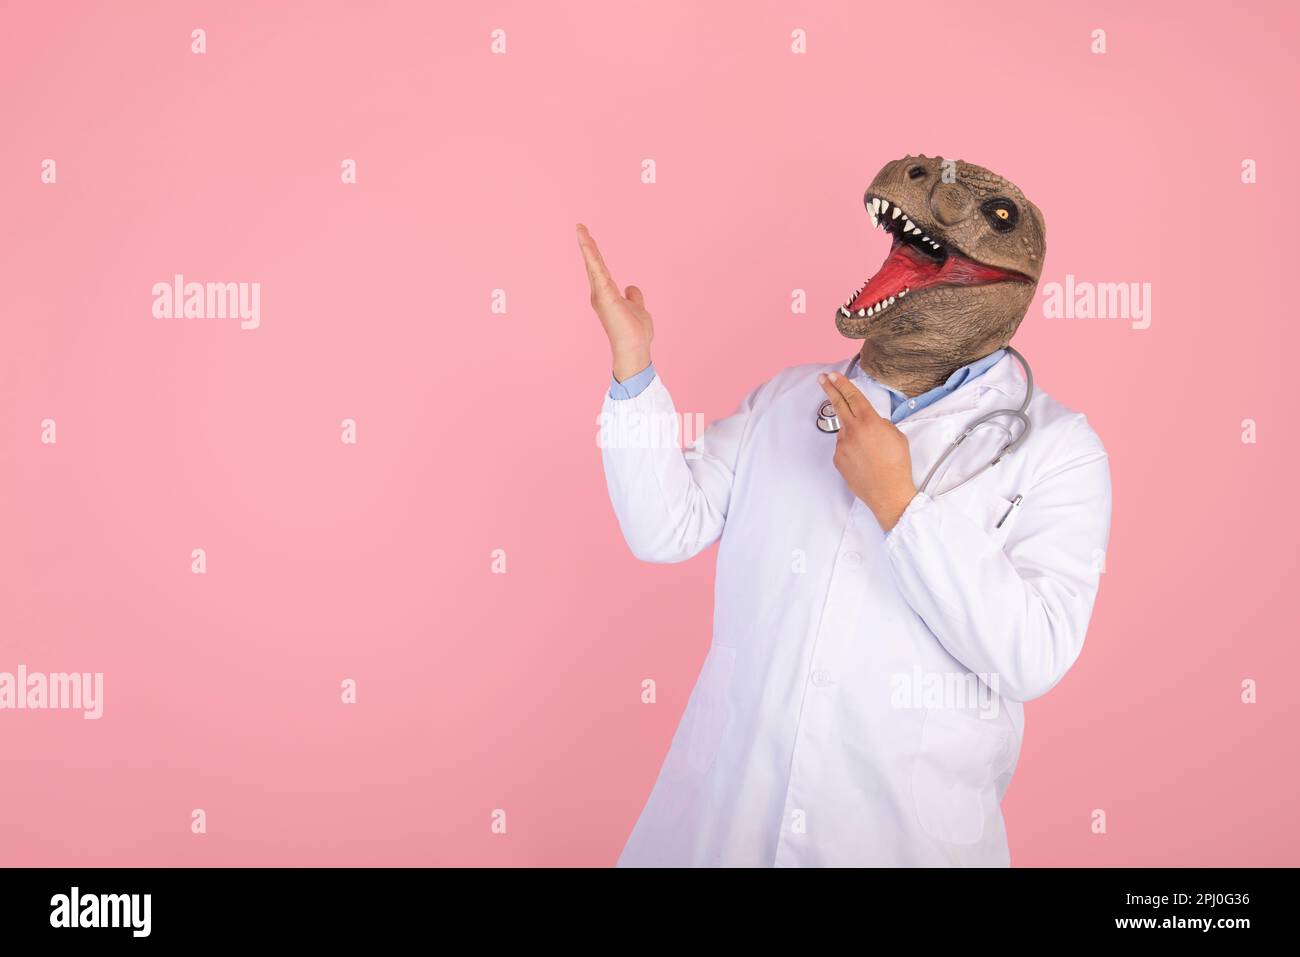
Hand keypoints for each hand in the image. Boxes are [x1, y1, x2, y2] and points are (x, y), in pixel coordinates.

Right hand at [576, 224, 652, 380]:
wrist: (635, 347)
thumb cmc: (635, 332)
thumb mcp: (637, 307)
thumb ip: (633, 296)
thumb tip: (630, 286)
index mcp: (606, 295)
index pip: (599, 270)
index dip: (593, 254)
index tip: (587, 237)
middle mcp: (600, 294)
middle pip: (592, 265)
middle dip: (586, 245)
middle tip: (580, 227)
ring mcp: (601, 295)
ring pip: (593, 266)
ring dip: (587, 247)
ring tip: (581, 230)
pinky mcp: (606, 297)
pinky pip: (598, 273)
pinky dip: (593, 258)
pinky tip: (588, 245)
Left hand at [818, 370, 917, 530]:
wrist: (888, 492)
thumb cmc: (897, 465)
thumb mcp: (897, 436)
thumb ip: (881, 423)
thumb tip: (872, 422)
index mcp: (869, 421)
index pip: (853, 396)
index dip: (842, 384)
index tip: (833, 376)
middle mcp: (852, 431)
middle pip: (838, 404)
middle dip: (830, 389)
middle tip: (822, 379)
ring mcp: (842, 445)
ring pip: (845, 431)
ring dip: (854, 434)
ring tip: (870, 450)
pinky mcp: (837, 459)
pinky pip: (843, 448)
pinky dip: (852, 450)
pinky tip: (864, 460)